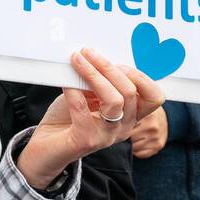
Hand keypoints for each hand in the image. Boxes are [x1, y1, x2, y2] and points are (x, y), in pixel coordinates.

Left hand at [16, 48, 164, 188]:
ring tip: (77, 61)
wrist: (46, 146)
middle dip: (108, 67)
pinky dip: (73, 91)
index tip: (116, 59)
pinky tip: (66, 82)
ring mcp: (106, 136)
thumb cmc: (68, 118)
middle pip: (130, 92)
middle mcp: (123, 128)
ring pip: (114, 100)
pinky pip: (83, 109)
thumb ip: (98, 81)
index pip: (153, 97)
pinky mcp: (86, 141)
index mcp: (130, 116)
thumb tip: (96, 57)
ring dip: (94, 75)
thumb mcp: (88, 94)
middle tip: (88, 53)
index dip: (139, 75)